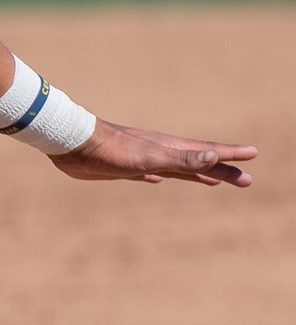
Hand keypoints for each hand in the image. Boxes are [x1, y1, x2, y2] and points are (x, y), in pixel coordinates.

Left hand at [51, 119, 256, 186]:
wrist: (70, 143)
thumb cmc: (110, 150)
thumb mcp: (150, 157)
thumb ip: (181, 158)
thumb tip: (213, 156)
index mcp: (168, 148)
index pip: (206, 152)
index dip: (229, 155)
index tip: (253, 154)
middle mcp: (158, 151)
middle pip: (196, 161)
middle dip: (220, 169)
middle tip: (245, 179)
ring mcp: (140, 159)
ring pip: (175, 167)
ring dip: (195, 174)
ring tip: (211, 180)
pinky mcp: (122, 167)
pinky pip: (149, 173)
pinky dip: (159, 176)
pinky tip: (157, 180)